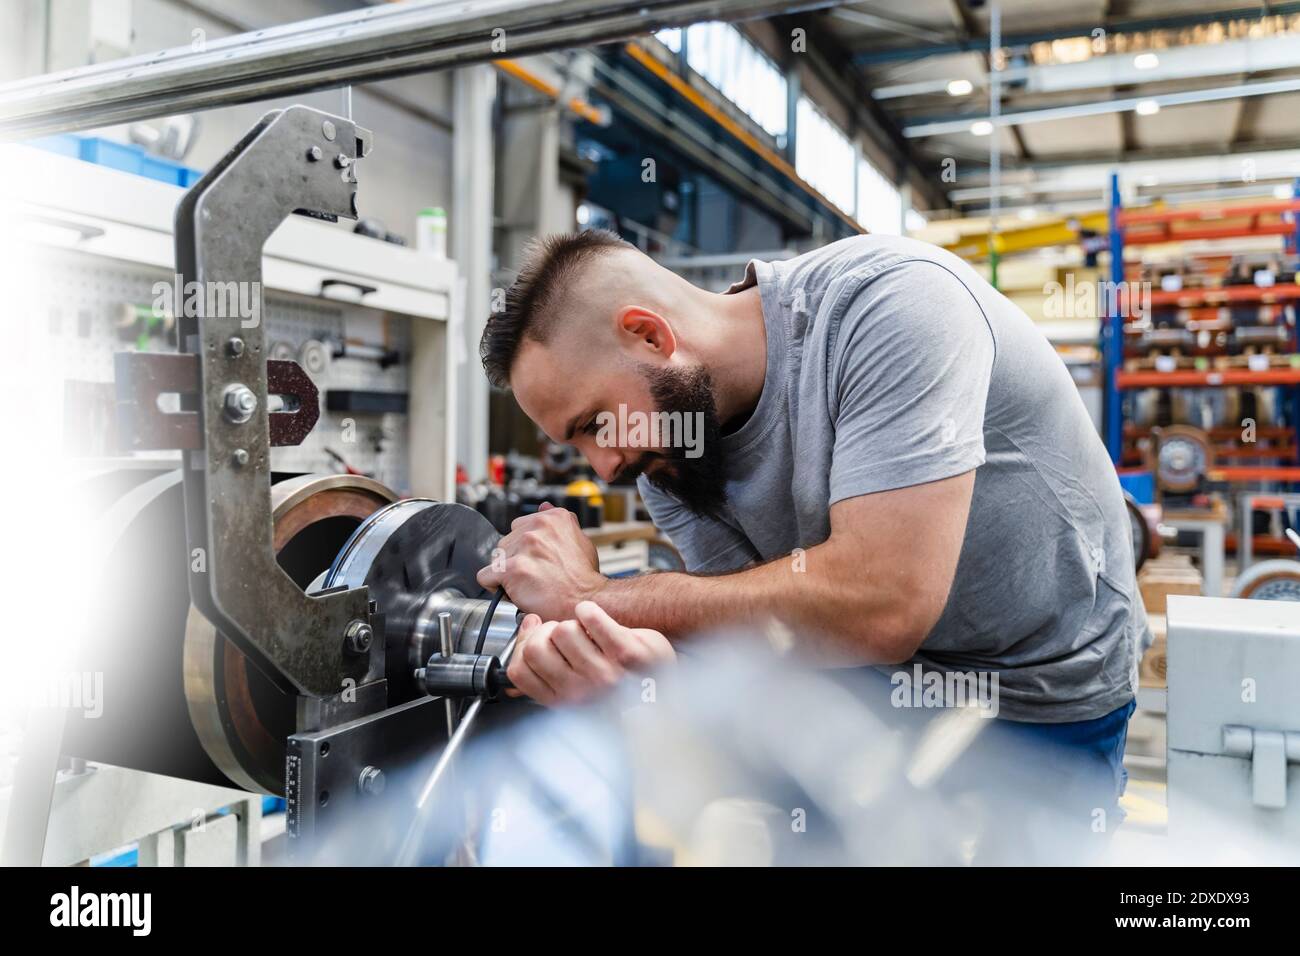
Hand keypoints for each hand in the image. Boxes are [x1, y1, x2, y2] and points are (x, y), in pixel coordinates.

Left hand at [476, 502, 604, 621]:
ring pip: (495, 559)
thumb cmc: (583, 577)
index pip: (519, 527)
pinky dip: (495, 587)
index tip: (536, 560)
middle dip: (514, 559)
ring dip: (506, 574)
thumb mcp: (580, 540)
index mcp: (553, 517)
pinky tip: (513, 591)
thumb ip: (560, 524)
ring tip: (528, 584)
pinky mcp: (514, 567)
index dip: (524, 548)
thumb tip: (544, 506)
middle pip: (505, 542)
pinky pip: (486, 576)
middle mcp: (538, 526)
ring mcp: (525, 545)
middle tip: (534, 575)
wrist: (585, 601)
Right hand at [505, 601, 674, 705]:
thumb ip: (547, 664)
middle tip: (564, 634)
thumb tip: (526, 628)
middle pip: (534, 647)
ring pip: (562, 630)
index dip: (523, 645)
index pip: (518, 670)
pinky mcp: (626, 654)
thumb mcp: (576, 685)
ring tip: (589, 633)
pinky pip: (590, 617)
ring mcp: (603, 675)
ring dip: (573, 623)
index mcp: (563, 702)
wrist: (667, 688)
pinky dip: (590, 610)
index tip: (535, 634)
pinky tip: (595, 616)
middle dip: (546, 632)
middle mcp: (580, 693)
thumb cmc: (621, 686)